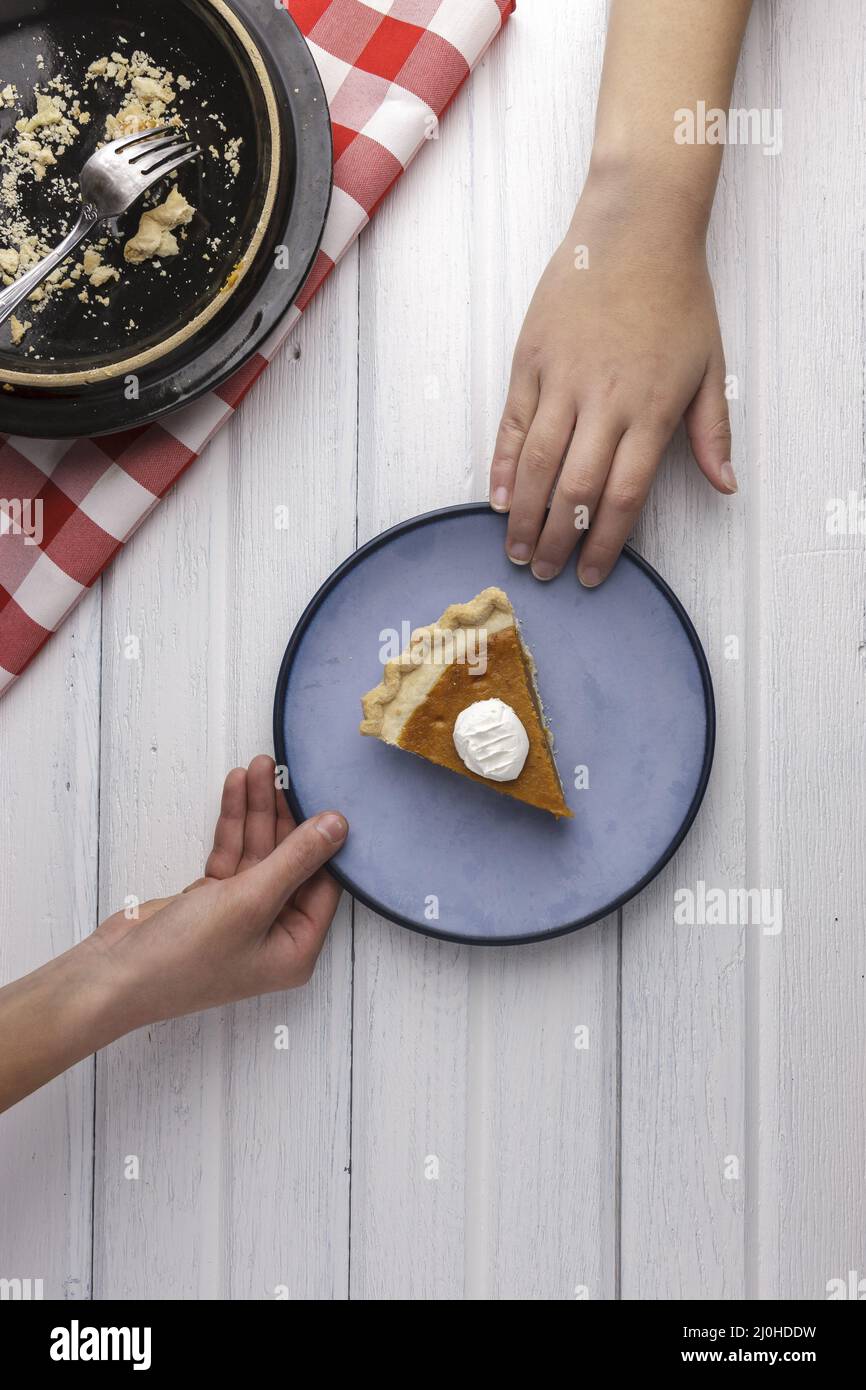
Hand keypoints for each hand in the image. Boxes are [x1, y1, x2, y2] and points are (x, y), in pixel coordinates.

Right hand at [86, 755, 347, 1028]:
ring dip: (257, 810)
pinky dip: (233, 823)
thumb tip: (338, 827)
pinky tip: (236, 787)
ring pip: (259, 852)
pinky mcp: (213, 901)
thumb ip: (297, 859)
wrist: (115, 975)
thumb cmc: (185, 956)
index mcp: (296, 948)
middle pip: (291, 862)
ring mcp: (242, 916)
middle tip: (282, 771)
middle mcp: (274, 933)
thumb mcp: (252, 900)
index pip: (324, 884)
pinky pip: (233, 853)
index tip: (327, 796)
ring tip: (257, 766)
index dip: (324, 839)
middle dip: (284, 814)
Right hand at [489, 178, 736, 585]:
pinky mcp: (531, 359)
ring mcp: (562, 379)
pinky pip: (511, 423)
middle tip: (544, 574)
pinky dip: (501, 465)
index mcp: (651, 408)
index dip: (604, 542)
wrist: (636, 226)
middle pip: (575, 490)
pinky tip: (497, 498)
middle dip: (558, 540)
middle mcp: (604, 400)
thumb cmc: (677, 295)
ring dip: (524, 514)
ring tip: (516, 549)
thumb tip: (725, 486)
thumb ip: (712, 431)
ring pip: (536, 463)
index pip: (623, 495)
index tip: (590, 573)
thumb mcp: (709, 364)